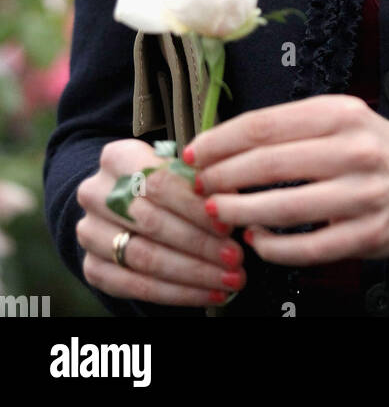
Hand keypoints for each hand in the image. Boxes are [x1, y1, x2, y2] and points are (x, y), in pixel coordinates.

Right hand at [75, 138, 246, 306]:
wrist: (121, 204)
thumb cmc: (164, 184)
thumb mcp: (179, 170)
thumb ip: (203, 180)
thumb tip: (232, 203)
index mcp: (118, 157)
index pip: (161, 182)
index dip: (197, 207)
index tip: (228, 226)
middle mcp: (96, 194)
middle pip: (153, 222)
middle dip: (200, 244)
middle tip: (235, 258)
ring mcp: (90, 232)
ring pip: (145, 257)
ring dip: (193, 272)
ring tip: (228, 279)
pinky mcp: (92, 267)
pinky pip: (136, 286)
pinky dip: (177, 293)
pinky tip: (207, 294)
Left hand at [183, 95, 388, 264]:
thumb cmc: (375, 150)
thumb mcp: (341, 119)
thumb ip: (291, 127)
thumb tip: (225, 142)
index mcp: (341, 114)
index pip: (265, 125)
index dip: (222, 141)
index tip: (196, 152)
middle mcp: (353, 150)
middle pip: (268, 164)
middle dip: (222, 176)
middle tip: (200, 186)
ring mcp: (362, 194)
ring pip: (282, 208)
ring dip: (239, 212)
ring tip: (217, 212)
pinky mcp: (366, 234)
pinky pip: (305, 248)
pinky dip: (271, 246)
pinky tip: (255, 238)